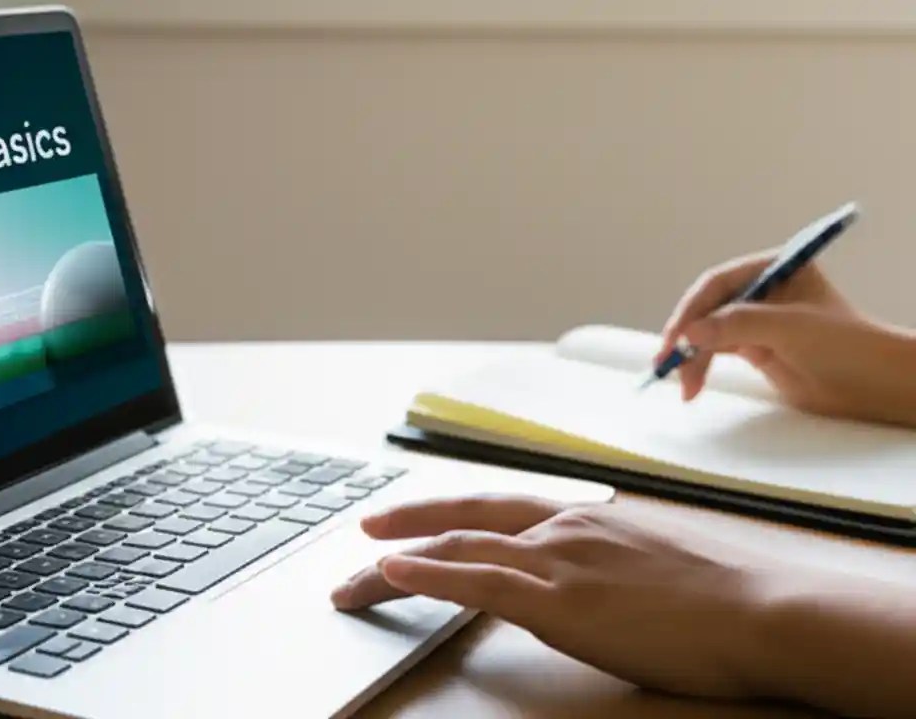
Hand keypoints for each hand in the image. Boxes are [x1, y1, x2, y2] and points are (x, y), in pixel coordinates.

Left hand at [330, 495, 772, 697]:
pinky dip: (426, 574)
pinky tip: (388, 572)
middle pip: (466, 519)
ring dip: (394, 565)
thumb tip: (594, 581)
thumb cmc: (726, 597)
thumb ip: (612, 565)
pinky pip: (477, 581)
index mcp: (588, 518)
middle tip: (364, 529)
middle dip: (408, 524)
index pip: (501, 507)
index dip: (450, 512)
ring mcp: (559, 561)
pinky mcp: (561, 602)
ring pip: (457, 551)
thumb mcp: (657, 565)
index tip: (415, 519)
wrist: (767, 610)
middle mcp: (565, 528)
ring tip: (351, 578)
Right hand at [658, 250, 915, 426]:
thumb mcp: (790, 328)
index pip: (719, 282)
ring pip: (707, 331)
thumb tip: (690, 333)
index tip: (677, 337)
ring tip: (685, 384)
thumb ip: (738, 325)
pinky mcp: (754, 347)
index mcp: (775, 267)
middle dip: (686, 335)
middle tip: (669, 361)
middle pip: (708, 307)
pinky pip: (715, 350)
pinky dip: (700, 365)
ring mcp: (757, 319)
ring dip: (691, 356)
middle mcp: (762, 289)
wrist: (874, 385)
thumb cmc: (846, 345)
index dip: (693, 309)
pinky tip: (693, 383)